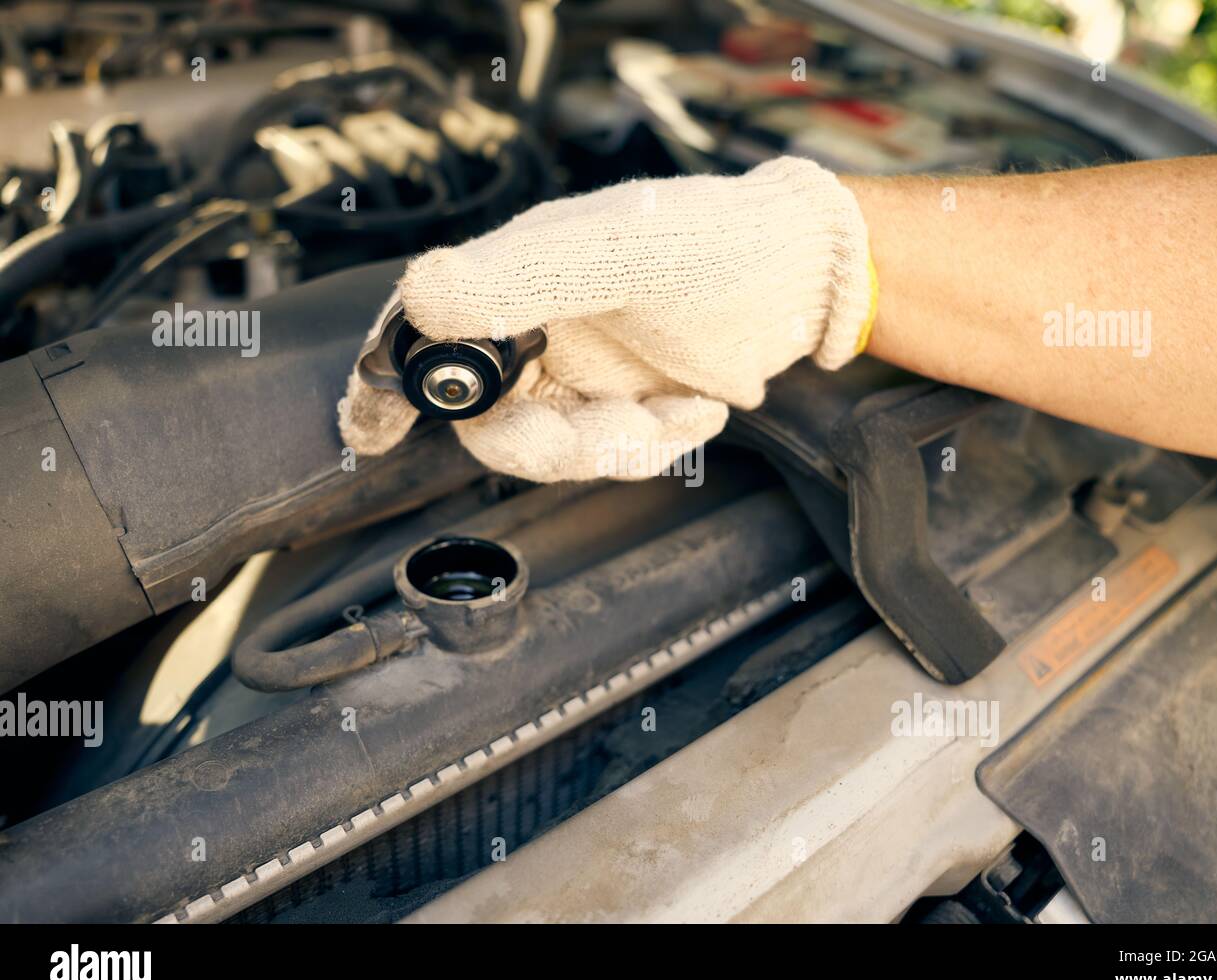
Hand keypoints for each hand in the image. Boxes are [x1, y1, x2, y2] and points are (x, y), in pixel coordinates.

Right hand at [338, 156, 872, 481]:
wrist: (802, 278)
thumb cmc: (717, 241)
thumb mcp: (620, 253)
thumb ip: (521, 278)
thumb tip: (420, 300)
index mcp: (513, 280)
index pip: (426, 334)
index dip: (390, 385)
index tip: (368, 434)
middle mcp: (533, 329)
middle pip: (493, 421)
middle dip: (553, 445)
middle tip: (619, 431)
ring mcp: (575, 372)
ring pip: (554, 448)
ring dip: (620, 446)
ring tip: (683, 409)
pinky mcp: (618, 405)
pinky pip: (610, 455)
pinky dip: (656, 444)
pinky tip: (700, 408)